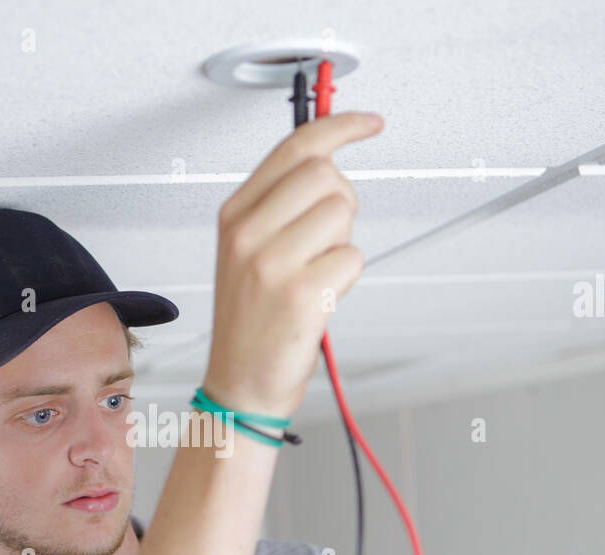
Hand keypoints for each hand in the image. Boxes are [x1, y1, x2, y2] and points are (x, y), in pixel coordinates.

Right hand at [203, 111, 382, 420]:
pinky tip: (321, 297)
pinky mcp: (299, 293)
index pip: (294, 147)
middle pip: (325, 174)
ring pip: (343, 212)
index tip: (369, 122)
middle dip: (342, 200)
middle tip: (326, 237)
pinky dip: (346, 277)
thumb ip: (280, 204)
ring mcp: (271, 262)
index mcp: (235, 215)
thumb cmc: (252, 319)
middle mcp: (247, 233)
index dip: (340, 125)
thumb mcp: (248, 251)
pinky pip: (353, 258)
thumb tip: (330, 162)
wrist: (240, 382)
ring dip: (343, 242)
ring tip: (316, 272)